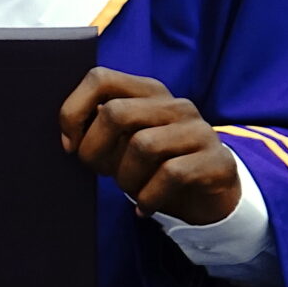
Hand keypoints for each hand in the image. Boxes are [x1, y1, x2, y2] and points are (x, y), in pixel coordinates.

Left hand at [59, 70, 240, 225]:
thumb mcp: (126, 143)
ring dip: (125, 177)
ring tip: (129, 189)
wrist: (209, 194)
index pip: (99, 78)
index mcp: (147, 92)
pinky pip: (172, 174)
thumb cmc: (156, 165)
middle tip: (101, 172)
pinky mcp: (217, 160)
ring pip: (143, 145)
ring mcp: (199, 130)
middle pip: (116, 113)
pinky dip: (149, 197)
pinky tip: (145, 207)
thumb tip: (71, 137)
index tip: (71, 144)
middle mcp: (174, 104)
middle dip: (95, 150)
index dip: (74, 111)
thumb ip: (102, 130)